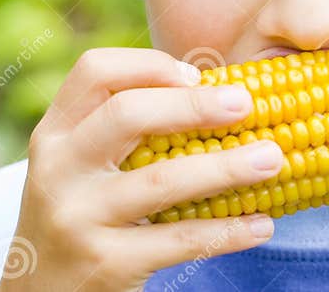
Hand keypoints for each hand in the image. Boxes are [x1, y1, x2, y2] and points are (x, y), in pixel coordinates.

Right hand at [0, 48, 283, 291]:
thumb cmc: (82, 213)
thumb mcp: (80, 165)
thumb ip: (125, 128)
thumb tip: (224, 94)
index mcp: (56, 132)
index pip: (94, 72)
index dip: (149, 64)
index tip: (197, 75)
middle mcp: (59, 168)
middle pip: (127, 114)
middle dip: (194, 105)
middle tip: (247, 104)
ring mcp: (78, 217)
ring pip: (161, 180)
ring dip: (227, 167)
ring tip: (272, 158)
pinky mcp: (105, 262)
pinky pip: (179, 240)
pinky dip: (228, 231)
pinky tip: (263, 223)